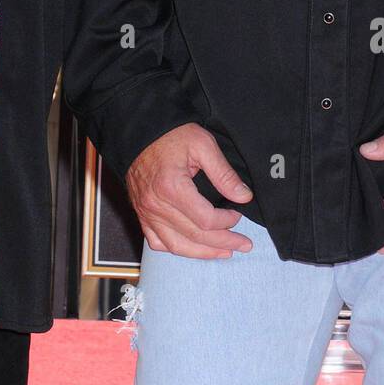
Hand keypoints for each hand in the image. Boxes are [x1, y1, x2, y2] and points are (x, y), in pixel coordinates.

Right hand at [126, 123, 254, 259]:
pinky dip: (176, 248)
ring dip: (202, 253)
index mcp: (172, 188)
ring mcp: (146, 212)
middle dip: (223, 243)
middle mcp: (156, 205)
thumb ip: (223, 173)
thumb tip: (243, 196)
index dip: (226, 222)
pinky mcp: (141, 213)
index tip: (237, 214)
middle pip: (194, 237)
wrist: (140, 131)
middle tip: (243, 244)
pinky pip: (157, 242)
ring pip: (176, 246)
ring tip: (223, 252)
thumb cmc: (170, 134)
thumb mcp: (202, 145)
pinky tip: (191, 247)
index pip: (205, 220)